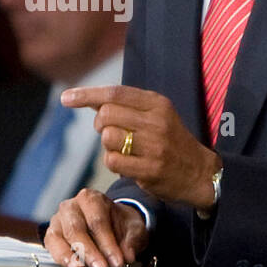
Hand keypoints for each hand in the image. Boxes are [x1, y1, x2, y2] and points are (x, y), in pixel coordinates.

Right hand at [44, 189, 148, 266]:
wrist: (111, 225)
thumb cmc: (120, 225)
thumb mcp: (133, 229)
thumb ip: (131, 240)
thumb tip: (127, 255)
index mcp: (91, 198)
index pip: (97, 221)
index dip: (107, 243)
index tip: (117, 262)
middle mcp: (71, 206)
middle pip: (77, 228)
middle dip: (89, 252)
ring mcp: (58, 220)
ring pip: (59, 237)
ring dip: (70, 257)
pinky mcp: (52, 236)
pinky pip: (52, 246)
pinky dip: (62, 259)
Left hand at [62, 84, 220, 209]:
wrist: (200, 173)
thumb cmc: (170, 142)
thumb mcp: (156, 116)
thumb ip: (126, 107)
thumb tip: (89, 100)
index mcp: (157, 103)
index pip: (115, 93)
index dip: (87, 95)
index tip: (66, 98)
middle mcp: (156, 121)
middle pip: (106, 115)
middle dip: (100, 126)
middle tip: (109, 133)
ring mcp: (154, 146)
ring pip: (107, 139)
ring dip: (108, 146)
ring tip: (124, 150)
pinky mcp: (150, 169)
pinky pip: (113, 161)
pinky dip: (114, 163)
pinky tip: (128, 165)